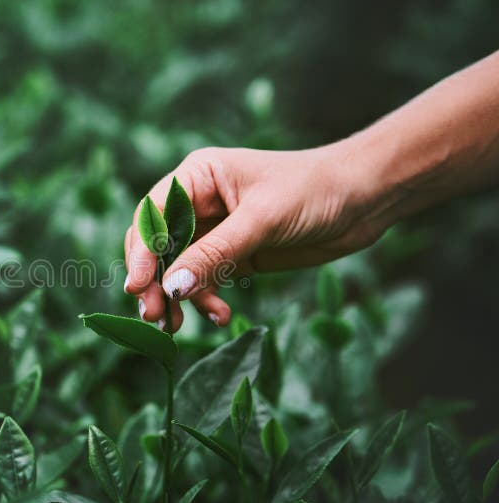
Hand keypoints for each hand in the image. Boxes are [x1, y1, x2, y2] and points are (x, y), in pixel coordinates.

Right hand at [124, 145, 385, 330]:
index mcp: (198, 177)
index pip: (153, 214)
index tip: (137, 286)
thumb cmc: (314, 190)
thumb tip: (170, 288)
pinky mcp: (234, 255)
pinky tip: (220, 316)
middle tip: (153, 315)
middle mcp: (200, 202)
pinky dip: (205, 300)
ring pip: (179, 268)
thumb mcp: (262, 220)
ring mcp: (216, 231)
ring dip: (177, 297)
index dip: (141, 250)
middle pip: (158, 245)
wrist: (364, 200)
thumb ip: (215, 254)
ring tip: (177, 326)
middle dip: (154, 280)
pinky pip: (205, 281)